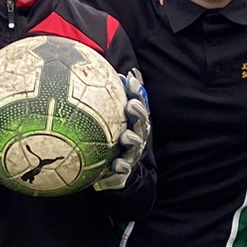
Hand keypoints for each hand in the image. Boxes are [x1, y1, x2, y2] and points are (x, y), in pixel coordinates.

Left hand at [96, 69, 150, 190]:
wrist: (114, 173)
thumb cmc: (110, 141)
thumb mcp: (109, 120)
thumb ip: (108, 98)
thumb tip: (104, 73)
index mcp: (134, 122)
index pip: (139, 103)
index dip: (136, 92)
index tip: (129, 81)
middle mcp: (137, 135)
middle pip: (142, 122)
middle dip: (138, 113)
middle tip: (130, 105)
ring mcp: (132, 153)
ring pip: (136, 144)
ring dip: (132, 139)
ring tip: (126, 136)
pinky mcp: (125, 171)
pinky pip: (124, 169)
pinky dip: (121, 166)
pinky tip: (116, 164)